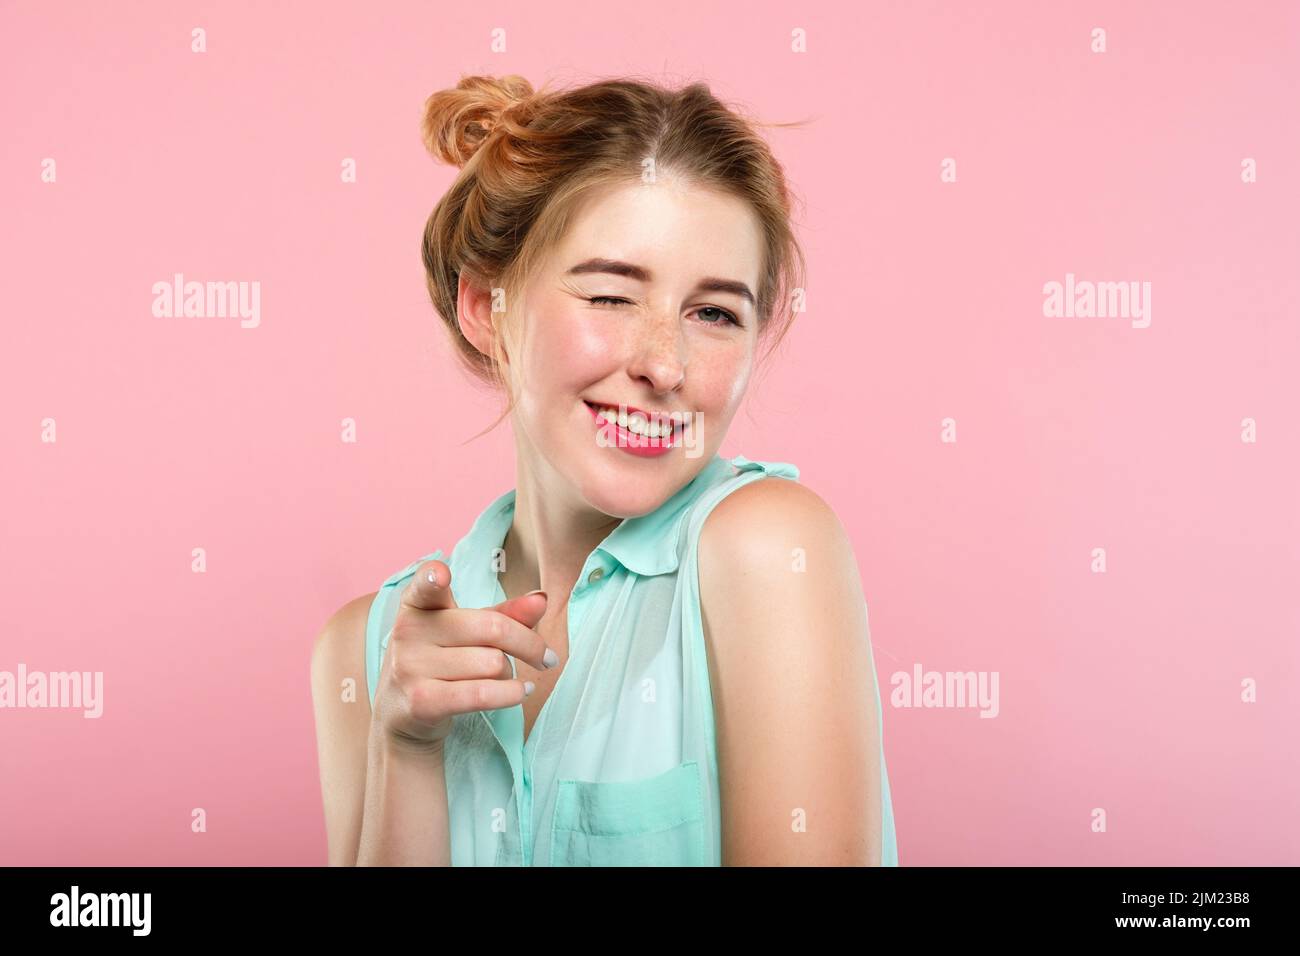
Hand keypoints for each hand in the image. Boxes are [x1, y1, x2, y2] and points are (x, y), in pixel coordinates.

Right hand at [370, 559, 550, 753]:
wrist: (404, 713)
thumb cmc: (443, 661)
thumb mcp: (468, 631)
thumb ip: (505, 614)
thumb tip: (541, 599)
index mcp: (418, 605)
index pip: (425, 586)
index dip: (432, 578)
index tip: (442, 574)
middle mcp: (409, 632)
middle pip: (492, 628)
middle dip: (529, 645)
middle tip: (546, 657)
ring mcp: (411, 667)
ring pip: (493, 663)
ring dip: (510, 674)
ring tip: (506, 678)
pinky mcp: (421, 701)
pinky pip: (482, 694)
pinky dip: (510, 693)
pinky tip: (521, 691)